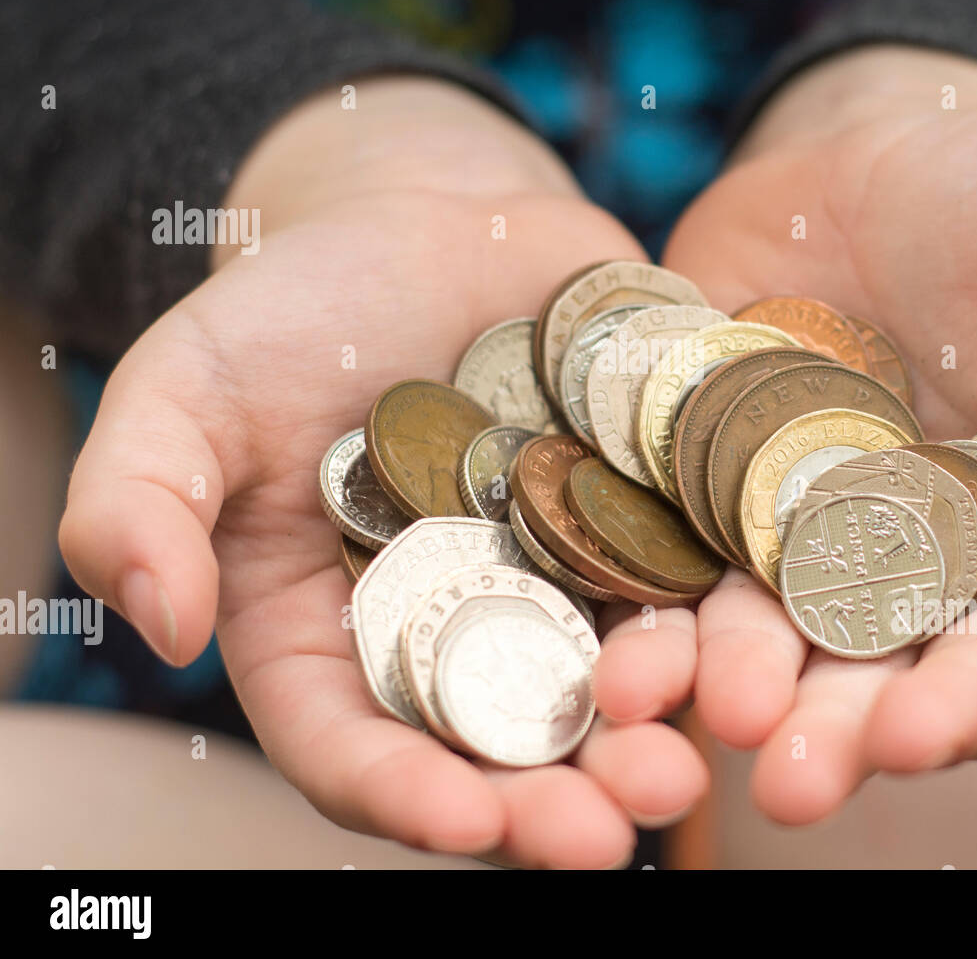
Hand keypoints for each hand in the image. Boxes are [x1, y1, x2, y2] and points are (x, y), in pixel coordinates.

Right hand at [59, 78, 705, 866]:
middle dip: (554, 796)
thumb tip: (158, 621)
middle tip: (605, 830)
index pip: (357, 741)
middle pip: (503, 740)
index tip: (464, 824)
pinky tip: (761, 648)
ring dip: (655, 731)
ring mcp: (565, 575)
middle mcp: (462, 627)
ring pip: (613, 678)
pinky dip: (725, 616)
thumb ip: (141, 500)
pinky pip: (695, 574)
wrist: (429, 220)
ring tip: (690, 768)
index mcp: (340, 628)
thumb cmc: (294, 311)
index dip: (403, 793)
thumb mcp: (187, 389)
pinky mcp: (650, 512)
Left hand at [662, 45, 976, 823]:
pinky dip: (671, 635)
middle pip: (955, 673)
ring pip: (817, 655)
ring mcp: (842, 546)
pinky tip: (633, 668)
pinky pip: (703, 589)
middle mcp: (966, 560)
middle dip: (912, 725)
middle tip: (859, 758)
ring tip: (735, 720)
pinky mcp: (737, 512)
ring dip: (777, 701)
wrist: (865, 165)